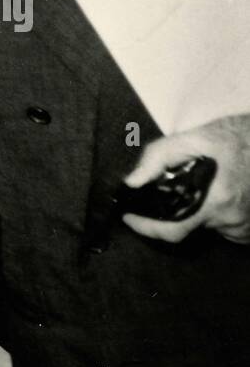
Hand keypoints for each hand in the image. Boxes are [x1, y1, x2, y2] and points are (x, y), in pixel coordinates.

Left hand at [121, 112, 249, 243]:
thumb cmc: (235, 137)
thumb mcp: (194, 138)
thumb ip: (158, 157)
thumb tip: (132, 181)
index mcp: (215, 200)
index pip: (174, 230)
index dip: (147, 228)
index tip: (129, 218)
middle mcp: (231, 220)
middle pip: (188, 224)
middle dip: (174, 208)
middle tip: (174, 185)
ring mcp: (244, 228)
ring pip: (207, 226)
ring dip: (196, 210)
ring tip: (200, 185)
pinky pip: (225, 228)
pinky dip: (214, 214)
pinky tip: (217, 192)